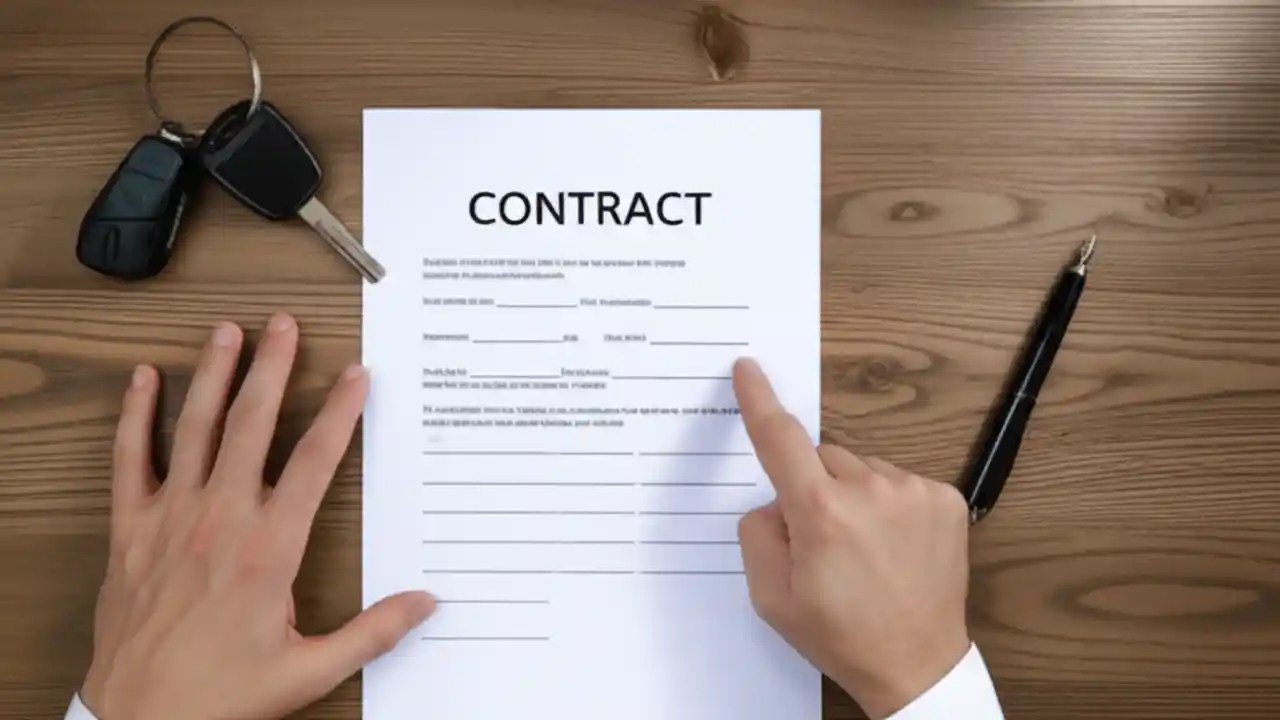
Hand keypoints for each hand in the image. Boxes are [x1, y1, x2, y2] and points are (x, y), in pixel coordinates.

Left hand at [82, 314, 435, 719]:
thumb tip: (427, 603)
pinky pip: (130, 460)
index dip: (339, 414)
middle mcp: (220, 520)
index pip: (312, 463)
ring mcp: (170, 518)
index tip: (356, 376)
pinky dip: (136, 417)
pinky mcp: (130, 529)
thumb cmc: (223, 695)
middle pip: (252, 426)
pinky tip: (144, 380)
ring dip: (214, 376)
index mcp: (269, 549)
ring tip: (229, 332)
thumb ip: (372, 633)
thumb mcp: (310, 671)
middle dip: (273, 369)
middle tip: (286, 325)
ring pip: (195, 430)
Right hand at [732, 359, 970, 718]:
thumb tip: (775, 499)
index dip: (760, 400)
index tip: (748, 370)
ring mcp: (913, 491)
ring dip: (854, 495)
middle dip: (813, 487)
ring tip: (864, 550)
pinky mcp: (944, 498)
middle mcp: (869, 491)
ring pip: (862, 469)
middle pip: (822, 457)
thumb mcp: (771, 596)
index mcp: (820, 513)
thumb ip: (757, 532)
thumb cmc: (841, 634)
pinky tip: (893, 546)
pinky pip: (898, 482)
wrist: (915, 665)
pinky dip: (889, 505)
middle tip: (820, 541)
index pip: (780, 439)